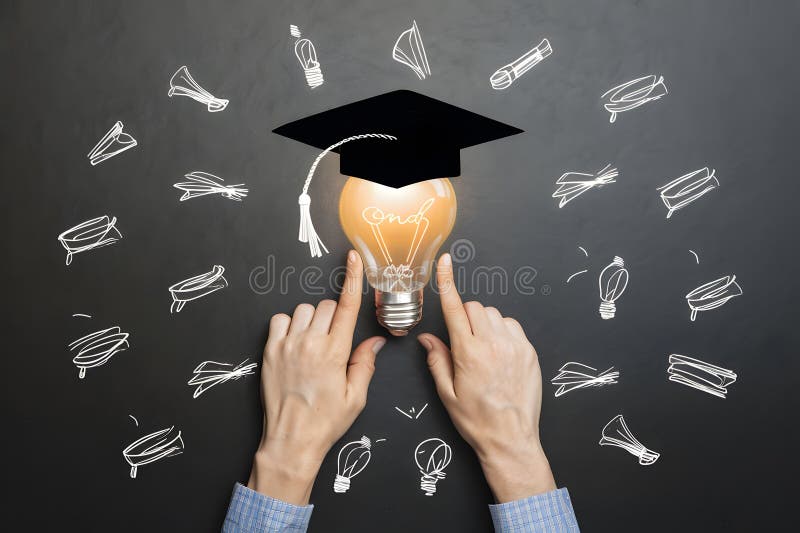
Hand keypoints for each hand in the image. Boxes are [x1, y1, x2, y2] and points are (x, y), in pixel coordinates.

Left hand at [248, 250, 385, 504]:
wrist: (291, 439)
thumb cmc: (325, 421)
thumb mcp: (356, 396)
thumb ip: (366, 363)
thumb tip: (376, 341)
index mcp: (336, 352)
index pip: (348, 306)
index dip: (352, 279)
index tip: (353, 259)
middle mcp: (311, 342)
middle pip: (327, 306)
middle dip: (335, 316)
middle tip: (334, 341)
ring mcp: (288, 344)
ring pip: (304, 310)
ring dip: (312, 319)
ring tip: (313, 344)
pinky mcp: (270, 350)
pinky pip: (279, 319)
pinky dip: (289, 325)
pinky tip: (294, 342)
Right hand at [417, 253, 556, 502]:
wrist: (510, 438)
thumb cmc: (476, 420)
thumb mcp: (447, 393)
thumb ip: (437, 359)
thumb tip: (428, 338)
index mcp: (468, 353)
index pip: (455, 308)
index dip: (448, 281)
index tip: (444, 262)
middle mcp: (492, 344)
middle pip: (474, 307)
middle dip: (464, 315)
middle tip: (463, 340)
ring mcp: (514, 346)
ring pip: (494, 314)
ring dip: (484, 323)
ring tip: (483, 349)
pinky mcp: (529, 351)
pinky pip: (512, 325)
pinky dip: (502, 331)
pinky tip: (499, 352)